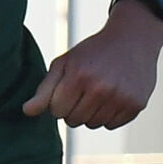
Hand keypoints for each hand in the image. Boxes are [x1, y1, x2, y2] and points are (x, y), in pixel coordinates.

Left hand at [23, 7, 162, 127]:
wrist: (133, 38)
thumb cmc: (92, 52)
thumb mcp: (65, 63)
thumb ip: (44, 89)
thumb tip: (27, 112)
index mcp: (78, 77)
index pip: (56, 112)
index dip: (60, 99)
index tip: (70, 84)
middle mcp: (100, 90)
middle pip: (74, 121)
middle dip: (75, 107)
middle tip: (86, 86)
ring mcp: (120, 99)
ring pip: (93, 125)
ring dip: (92, 112)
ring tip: (100, 90)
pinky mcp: (135, 106)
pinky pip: (111, 125)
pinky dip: (110, 114)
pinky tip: (115, 94)